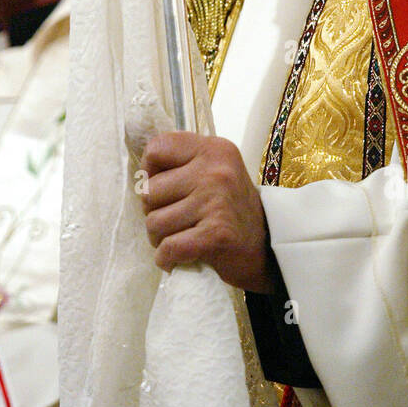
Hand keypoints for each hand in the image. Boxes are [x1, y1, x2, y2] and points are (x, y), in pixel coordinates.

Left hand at [140, 132, 270, 291]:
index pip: (157, 148)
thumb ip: (181, 166)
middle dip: (155, 211)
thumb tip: (140, 175)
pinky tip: (179, 258)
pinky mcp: (217, 234)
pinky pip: (169, 247)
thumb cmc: (230, 210)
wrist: (268, 247)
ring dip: (160, 238)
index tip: (164, 189)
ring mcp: (217, 201)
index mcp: (213, 149)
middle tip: (177, 220)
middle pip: (149, 190)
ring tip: (181, 237)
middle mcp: (216, 170)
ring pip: (154, 222)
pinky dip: (167, 258)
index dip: (150, 172)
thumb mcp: (213, 172)